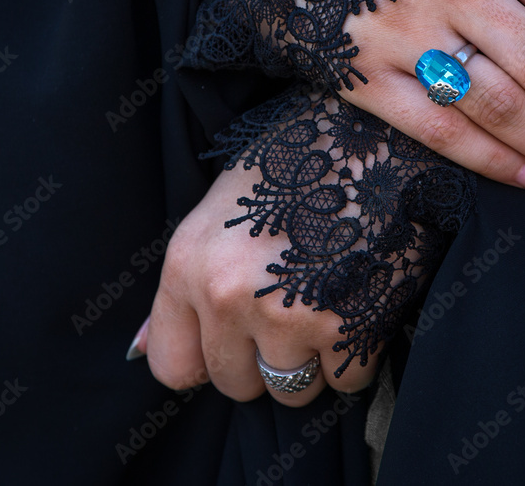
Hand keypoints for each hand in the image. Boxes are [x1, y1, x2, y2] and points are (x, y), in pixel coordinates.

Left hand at [131, 88, 471, 405]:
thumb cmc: (303, 158)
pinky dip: (358, 351)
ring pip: (293, 390)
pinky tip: (362, 298)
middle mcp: (230, 296)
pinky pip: (348, 379)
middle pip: (238, 384)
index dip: (206, 358)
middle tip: (295, 307)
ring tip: (330, 299)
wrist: (384, 133)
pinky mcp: (349, 327)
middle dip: (265, 358)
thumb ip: (186, 284)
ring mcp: (290, 316)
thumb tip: (140, 351)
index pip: (172, 366)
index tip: (235, 342)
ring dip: (313, 360)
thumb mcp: (224, 204)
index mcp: (190, 263)